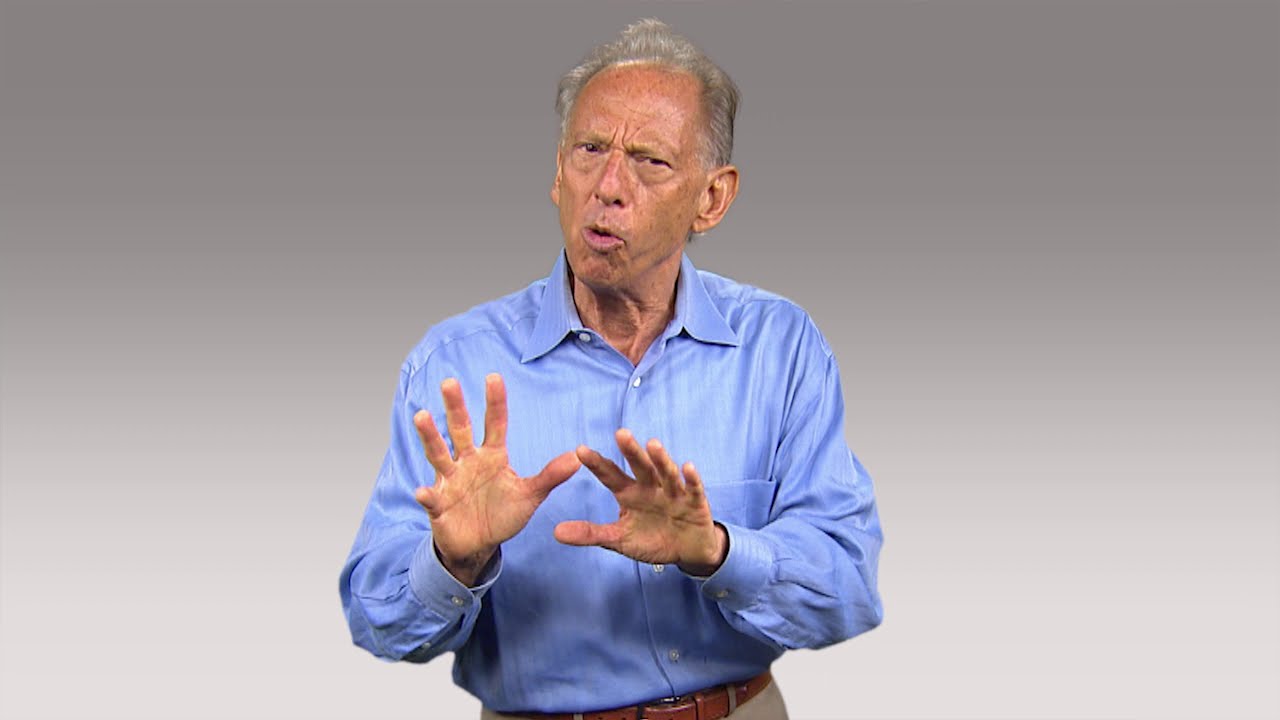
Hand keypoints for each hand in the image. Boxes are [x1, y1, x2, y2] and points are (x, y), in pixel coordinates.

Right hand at [414, 374, 579, 585]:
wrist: (478, 544)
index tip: (493, 377)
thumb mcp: (529, 495)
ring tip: (422, 416)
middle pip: (460, 429)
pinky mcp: (439, 505)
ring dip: (430, 436)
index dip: (495, 402)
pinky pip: (431, 498)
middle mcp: (468, 462)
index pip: (494, 424)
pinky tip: (422, 491)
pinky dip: (426, 495)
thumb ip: (550, 476)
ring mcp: (450, 481)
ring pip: (438, 454)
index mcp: (492, 456)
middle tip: (450, 382)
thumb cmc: (502, 514)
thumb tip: (577, 457)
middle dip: (455, 407)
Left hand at [554, 429, 727, 574]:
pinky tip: (687, 467)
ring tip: (652, 444)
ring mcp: (673, 492)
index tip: (580, 450)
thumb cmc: (651, 539)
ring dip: (660, 459)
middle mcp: (650, 487)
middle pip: (639, 466)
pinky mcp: (695, 501)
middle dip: (631, 451)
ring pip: (666, 472)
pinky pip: (693, 488)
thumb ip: (590, 533)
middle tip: (620, 433)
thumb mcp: (619, 539)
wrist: (687, 550)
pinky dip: (691, 478)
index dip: (597, 463)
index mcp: (630, 493)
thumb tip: (555, 532)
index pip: (610, 475)